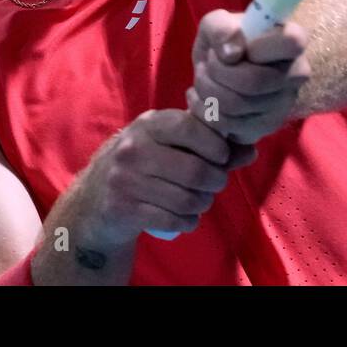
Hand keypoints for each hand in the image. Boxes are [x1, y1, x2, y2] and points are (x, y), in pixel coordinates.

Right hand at [80, 108, 256, 246]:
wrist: (96, 197)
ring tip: (199, 199)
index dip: (216, 146)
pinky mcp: (124, 208)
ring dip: (202, 204)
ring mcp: (126, 179)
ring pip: (186, 199)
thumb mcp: (170, 144)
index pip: (192, 128)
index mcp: (149, 124)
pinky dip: (188, 221)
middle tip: (214, 183)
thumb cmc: (144, 163)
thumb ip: (211, 145)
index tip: (222, 156)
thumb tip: (250, 150)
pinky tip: (185, 216)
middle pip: (196, 170)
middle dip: (215, 181)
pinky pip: (173, 220)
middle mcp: (134, 149)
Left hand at [187, 8, 310, 145]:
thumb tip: (231, 54)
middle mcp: (297, 73)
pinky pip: (228, 124)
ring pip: (237, 105)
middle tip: (208, 62)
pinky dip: (205, 110)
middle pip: (253, 81)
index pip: (291, 42)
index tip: (240, 47)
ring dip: (207, 89)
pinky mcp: (266, 127)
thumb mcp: (215, 24)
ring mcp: (284, 104)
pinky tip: (204, 97)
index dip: (258, 47)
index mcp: (292, 40)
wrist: (220, 72)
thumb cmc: (225, 41)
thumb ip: (220, 28)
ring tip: (203, 77)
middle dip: (217, 71)